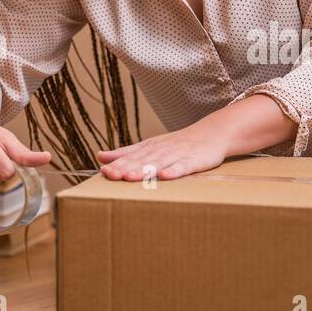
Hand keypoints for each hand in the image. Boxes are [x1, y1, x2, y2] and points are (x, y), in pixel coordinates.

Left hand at [95, 122, 227, 180]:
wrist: (211, 134)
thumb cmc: (177, 144)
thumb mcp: (150, 146)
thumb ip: (126, 153)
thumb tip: (100, 157)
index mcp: (149, 147)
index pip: (131, 156)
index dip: (117, 164)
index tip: (104, 171)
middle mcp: (161, 150)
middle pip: (142, 160)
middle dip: (126, 168)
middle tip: (112, 175)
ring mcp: (177, 155)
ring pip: (159, 163)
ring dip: (144, 170)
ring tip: (130, 177)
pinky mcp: (193, 161)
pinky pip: (182, 166)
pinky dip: (174, 171)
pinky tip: (164, 176)